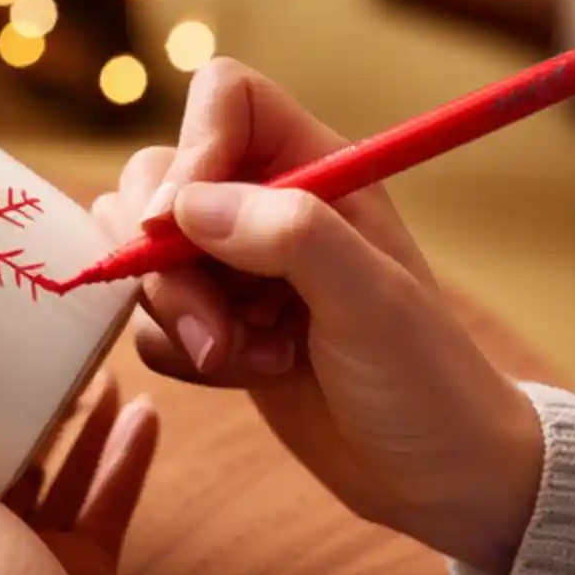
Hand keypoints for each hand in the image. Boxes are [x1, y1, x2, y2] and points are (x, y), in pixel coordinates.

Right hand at [92, 58, 542, 574]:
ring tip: (246, 359)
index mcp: (314, 169)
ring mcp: (232, 266)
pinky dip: (183, 352)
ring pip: (142, 256)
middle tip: (213, 330)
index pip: (224, 99)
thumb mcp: (371, 300)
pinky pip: (149, 317)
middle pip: (158, 183)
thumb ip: (287, 235)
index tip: (172, 224)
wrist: (432, 474)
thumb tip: (184, 205)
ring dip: (179, 317)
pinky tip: (248, 375)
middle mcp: (263, 205)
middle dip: (166, 265)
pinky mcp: (212, 321)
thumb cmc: (424, 379)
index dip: (190, 149)